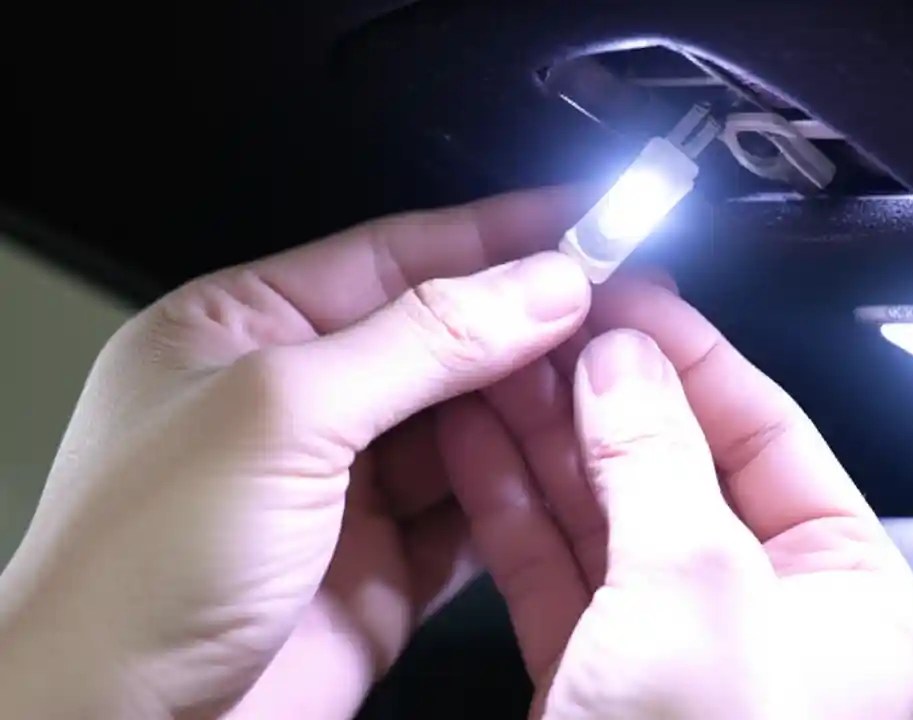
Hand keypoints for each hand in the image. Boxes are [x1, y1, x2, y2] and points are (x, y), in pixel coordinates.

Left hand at [0, 189, 591, 717]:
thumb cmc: (138, 568)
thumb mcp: (281, 416)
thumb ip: (423, 341)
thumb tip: (539, 283)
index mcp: (245, 331)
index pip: (396, 256)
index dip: (499, 235)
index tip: (588, 219)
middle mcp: (299, 402)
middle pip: (442, 337)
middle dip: (532, 318)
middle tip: (625, 298)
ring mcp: (345, 487)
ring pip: (469, 423)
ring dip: (537, 401)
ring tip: (615, 372)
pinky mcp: (386, 564)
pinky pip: (476, 508)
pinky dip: (526, 486)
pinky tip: (572, 460)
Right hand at [444, 278, 912, 718]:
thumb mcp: (693, 593)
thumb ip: (659, 458)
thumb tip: (627, 355)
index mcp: (846, 593)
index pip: (770, 434)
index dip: (693, 357)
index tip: (628, 295)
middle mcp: (770, 618)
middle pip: (680, 465)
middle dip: (605, 391)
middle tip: (544, 321)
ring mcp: (678, 651)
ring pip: (610, 515)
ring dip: (549, 439)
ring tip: (495, 364)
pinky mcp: (599, 684)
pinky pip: (561, 573)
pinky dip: (518, 510)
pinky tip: (479, 448)